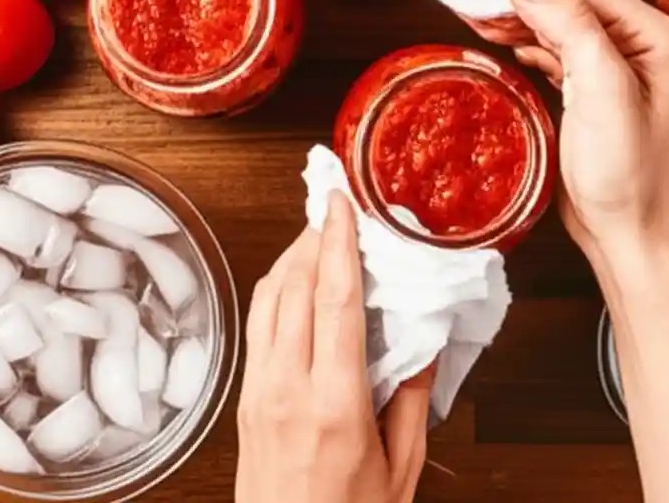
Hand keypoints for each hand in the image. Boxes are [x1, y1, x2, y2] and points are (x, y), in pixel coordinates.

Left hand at [235, 192, 431, 502]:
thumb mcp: (401, 466)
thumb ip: (412, 400)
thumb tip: (423, 343)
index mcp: (334, 404)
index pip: (333, 301)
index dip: (338, 242)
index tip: (343, 203)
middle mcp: (287, 388)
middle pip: (293, 286)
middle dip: (314, 237)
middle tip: (338, 208)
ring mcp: (258, 392)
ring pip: (267, 299)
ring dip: (291, 258)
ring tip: (319, 235)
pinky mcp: (245, 399)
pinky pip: (257, 325)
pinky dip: (276, 290)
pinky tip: (296, 283)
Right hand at [483, 0, 668, 288]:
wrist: (632, 236)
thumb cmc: (631, 179)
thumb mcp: (603, 95)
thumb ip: (572, 29)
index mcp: (653, 33)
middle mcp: (638, 42)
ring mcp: (616, 65)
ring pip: (554, 20)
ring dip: (512, 13)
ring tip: (467, 8)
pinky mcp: (593, 88)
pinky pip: (553, 48)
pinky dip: (522, 39)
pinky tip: (497, 37)